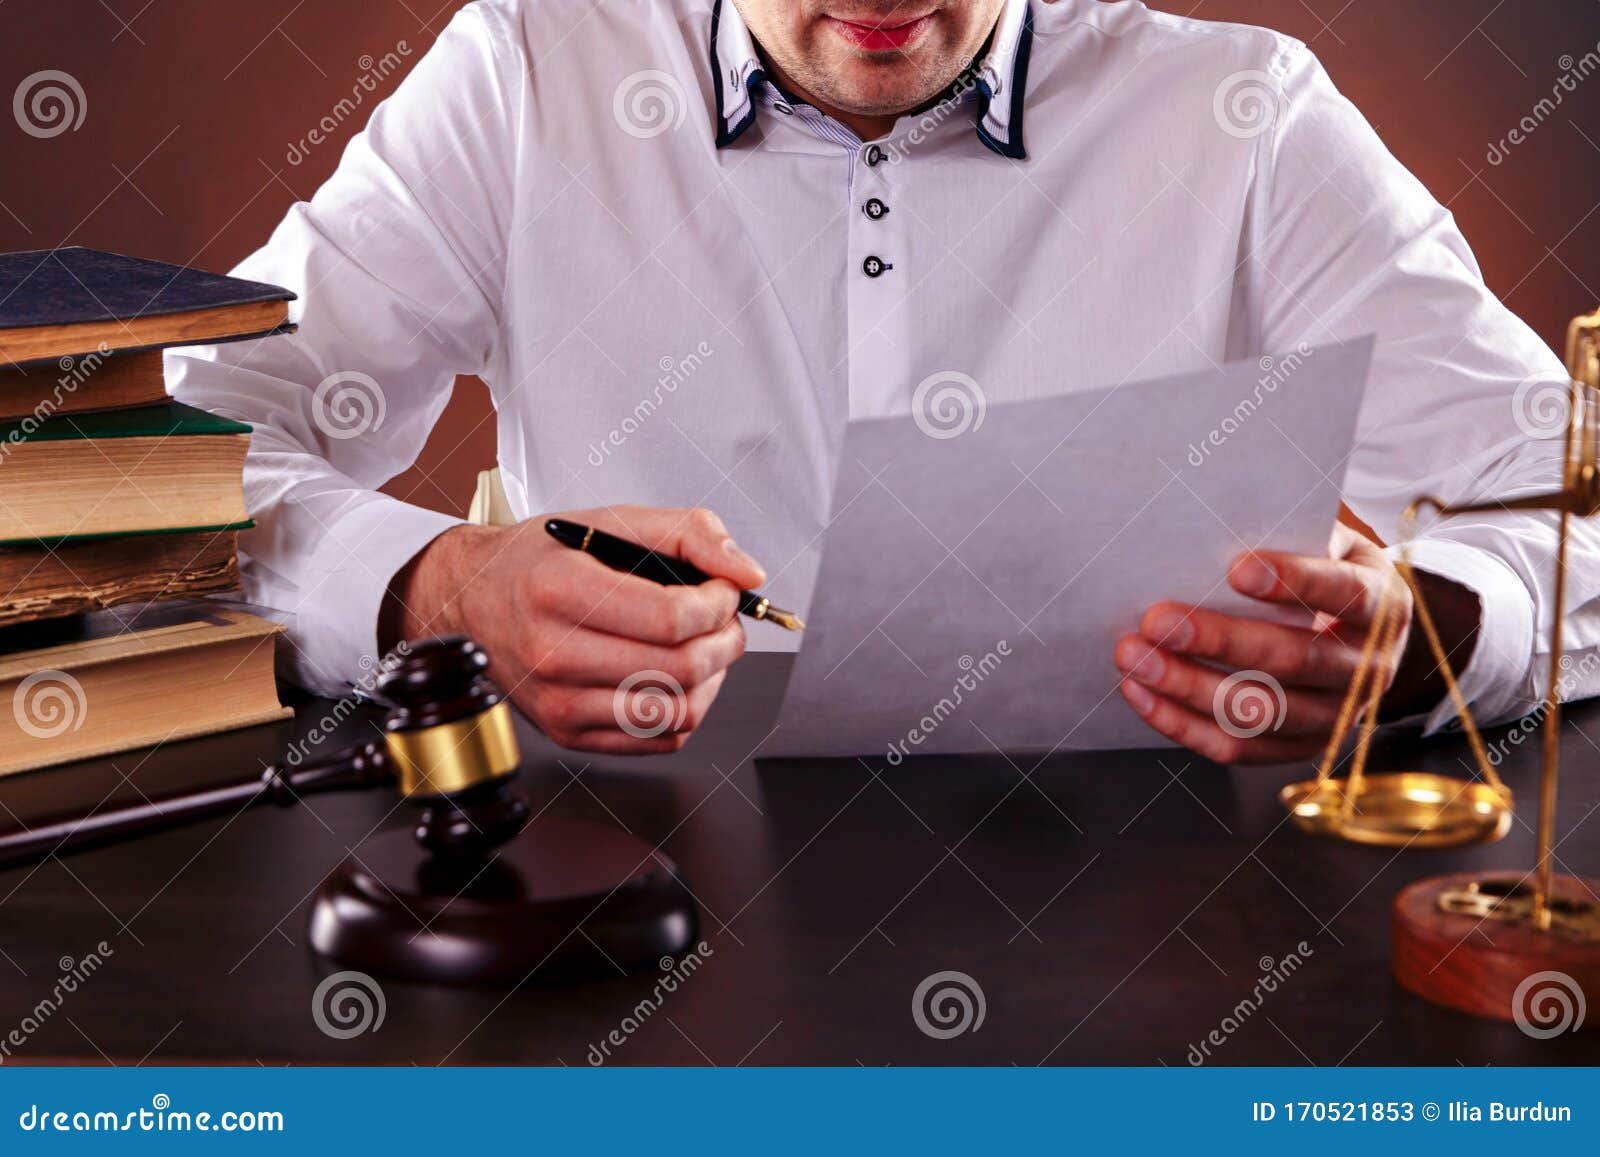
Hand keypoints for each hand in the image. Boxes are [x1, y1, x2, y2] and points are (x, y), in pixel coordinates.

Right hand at [383, 505, 765, 753]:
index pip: (670, 618)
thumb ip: (689, 533)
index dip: (718, 604)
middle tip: (724, 618)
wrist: (472, 600)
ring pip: (678, 712)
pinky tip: (678, 677)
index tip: (723, 589)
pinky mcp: (568, 734)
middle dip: (726, 639)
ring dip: (713, 679)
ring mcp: (558, 703)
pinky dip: (687, 709)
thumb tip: (749, 574)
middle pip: (681, 668)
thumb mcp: (611, 521)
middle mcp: (552, 653)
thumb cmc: (543, 560)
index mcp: (560, 591)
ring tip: (704, 648)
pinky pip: (660, 739)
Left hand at [1114, 522, 1476, 764]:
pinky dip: (1182, 724)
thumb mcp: (1328, 543)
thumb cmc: (1327, 574)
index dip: (1295, 581)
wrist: (1363, 638)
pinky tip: (1140, 694)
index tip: (1237, 569)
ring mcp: (1337, 716)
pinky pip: (1237, 747)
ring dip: (1189, 686)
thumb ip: (1290, 533)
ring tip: (1135, 658)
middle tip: (1157, 619)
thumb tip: (1212, 523)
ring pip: (1261, 712)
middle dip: (1220, 640)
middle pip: (1294, 660)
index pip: (1346, 593)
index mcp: (1384, 605)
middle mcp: (1369, 668)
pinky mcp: (1299, 748)